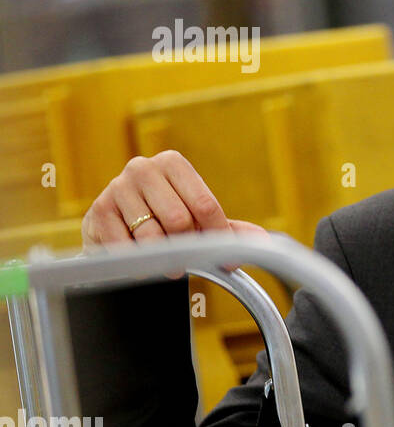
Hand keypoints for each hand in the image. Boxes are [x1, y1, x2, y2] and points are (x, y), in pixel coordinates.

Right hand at [81, 150, 268, 247]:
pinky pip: (126, 248)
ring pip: (153, 236)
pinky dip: (140, 263)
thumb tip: (262, 241)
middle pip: (180, 221)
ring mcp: (116, 188)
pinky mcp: (97, 212)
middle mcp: (142, 168)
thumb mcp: (198, 219)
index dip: (216, 236)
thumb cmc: (163, 219)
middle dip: (188, 246)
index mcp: (172, 163)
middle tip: (188, 257)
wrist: (115, 226)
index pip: (205, 205)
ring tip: (166, 260)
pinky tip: (142, 260)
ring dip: (164, 258)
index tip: (222, 254)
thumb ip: (230, 229)